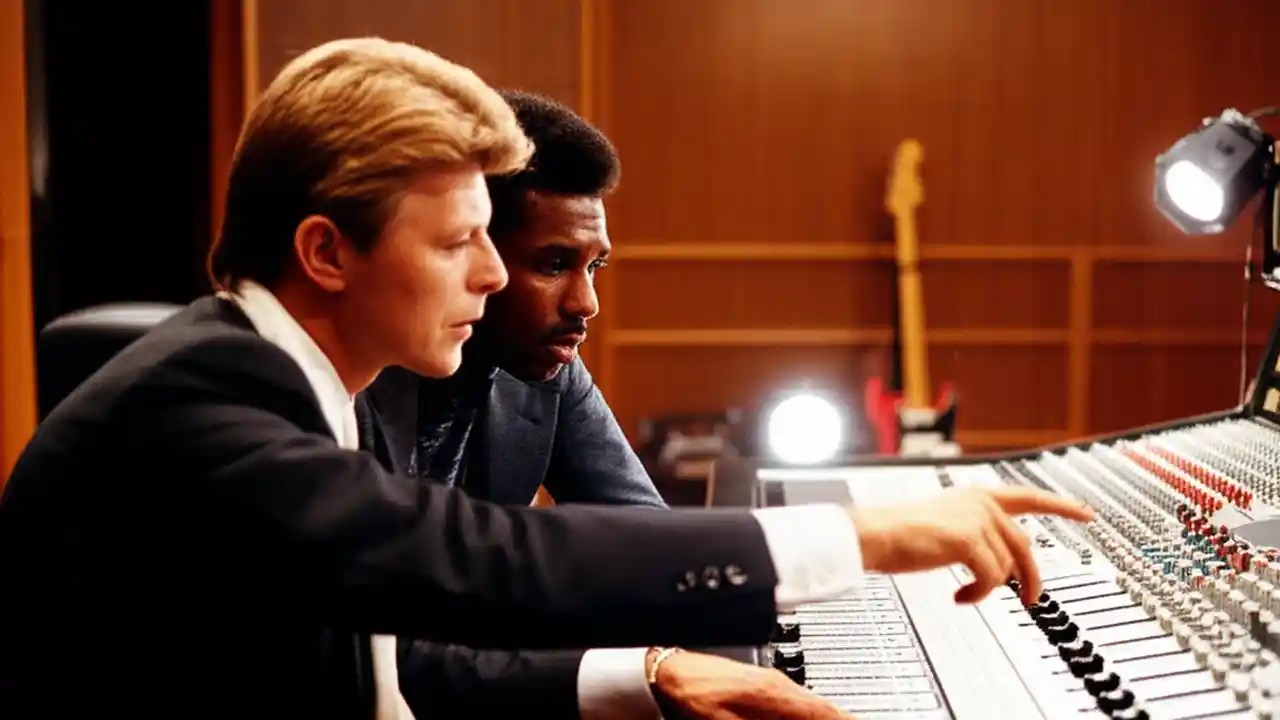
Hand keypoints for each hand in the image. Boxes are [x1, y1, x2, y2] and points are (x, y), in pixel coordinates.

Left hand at [648, 650, 852, 719]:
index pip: (824, 712)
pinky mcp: (760, 683)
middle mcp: (778, 684)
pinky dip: (806, 713)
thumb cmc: (696, 697)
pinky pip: (795, 699)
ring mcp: (770, 681)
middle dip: (837, 717)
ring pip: (809, 703)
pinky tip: (804, 718)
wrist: (670, 672)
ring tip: (836, 718)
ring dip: (822, 715)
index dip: (844, 719)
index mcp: (776, 695)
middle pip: (821, 707)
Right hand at [851, 486, 1093, 605]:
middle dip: (1030, 578)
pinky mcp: (969, 540)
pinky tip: (960, 595)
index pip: (1030, 497)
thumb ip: (977, 531)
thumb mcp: (946, 523)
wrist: (874, 535)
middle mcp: (982, 503)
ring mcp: (978, 520)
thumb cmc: (901, 533)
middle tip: (1031, 600)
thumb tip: (1004, 562)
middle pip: (1025, 547)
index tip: (1087, 514)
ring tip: (966, 593)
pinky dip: (978, 594)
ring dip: (989, 588)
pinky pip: (991, 580)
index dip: (1063, 506)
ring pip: (1007, 567)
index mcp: (978, 495)